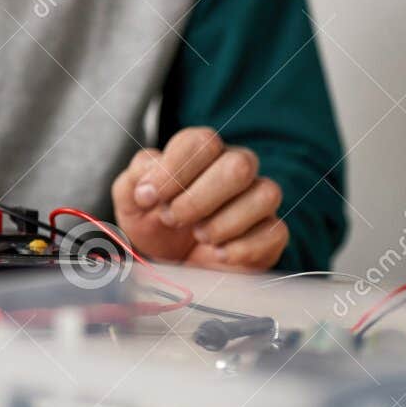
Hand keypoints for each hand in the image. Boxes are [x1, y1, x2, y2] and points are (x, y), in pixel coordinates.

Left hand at [111, 127, 288, 271]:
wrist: (170, 265)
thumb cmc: (153, 223)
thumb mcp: (130, 201)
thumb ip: (134, 181)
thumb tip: (148, 181)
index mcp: (201, 153)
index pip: (201, 141)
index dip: (173, 170)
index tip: (148, 198)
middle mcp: (236, 169)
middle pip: (238, 165)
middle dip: (197, 198)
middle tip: (172, 219)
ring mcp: (257, 201)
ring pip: (264, 194)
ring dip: (222, 222)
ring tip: (198, 236)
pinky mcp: (271, 234)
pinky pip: (274, 232)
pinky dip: (241, 248)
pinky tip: (217, 254)